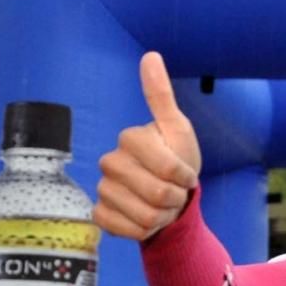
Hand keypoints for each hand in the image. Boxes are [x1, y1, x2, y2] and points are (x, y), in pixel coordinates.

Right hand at [95, 52, 201, 240]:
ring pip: (145, 215)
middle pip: (155, 192)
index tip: (186, 174)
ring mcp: (102, 189)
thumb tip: (150, 55)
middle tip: (175, 193)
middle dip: (176, 198)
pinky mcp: (100, 215)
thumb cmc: (178, 160)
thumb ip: (161, 96)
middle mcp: (109, 162)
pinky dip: (145, 231)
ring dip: (164, 216)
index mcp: (129, 139)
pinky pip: (127, 229)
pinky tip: (147, 220)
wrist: (170, 197)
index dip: (184, 175)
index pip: (166, 166)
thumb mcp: (177, 129)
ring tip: (164, 206)